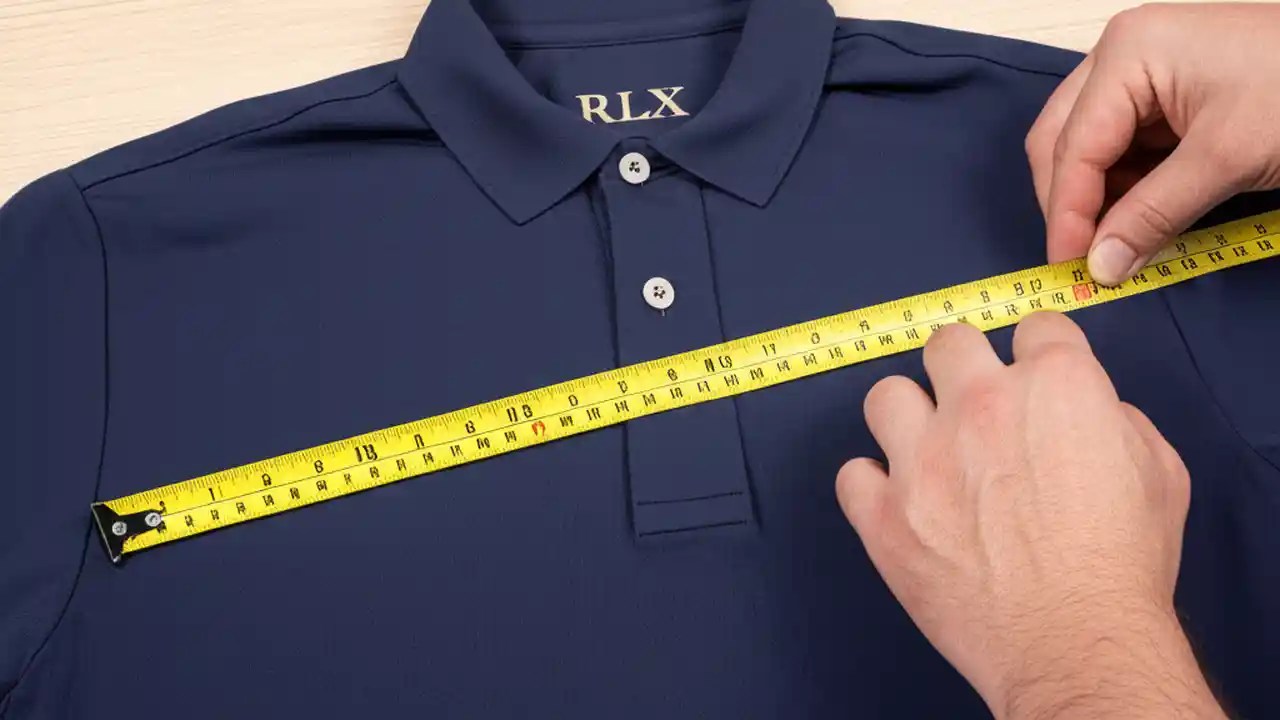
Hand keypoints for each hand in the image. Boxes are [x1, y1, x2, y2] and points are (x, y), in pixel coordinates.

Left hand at [836, 313, 1222, 719]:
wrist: (1077, 644)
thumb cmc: (1121, 569)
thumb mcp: (1157, 472)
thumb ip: (1113, 419)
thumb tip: (1082, 410)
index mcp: (1055, 386)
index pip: (1034, 326)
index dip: (1038, 351)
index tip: (1034, 375)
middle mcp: (981, 407)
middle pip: (948, 343)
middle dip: (963, 368)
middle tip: (973, 406)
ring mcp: (922, 458)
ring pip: (885, 397)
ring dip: (907, 420)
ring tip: (928, 453)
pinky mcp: (883, 513)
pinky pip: (851, 474)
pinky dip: (872, 487)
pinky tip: (900, 503)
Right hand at [1026, 3, 1279, 284]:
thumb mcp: (1226, 159)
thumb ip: (1154, 215)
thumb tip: (1100, 267)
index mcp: (1127, 53)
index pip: (1071, 145)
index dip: (1066, 212)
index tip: (1071, 267)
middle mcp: (1120, 56)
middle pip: (1061, 142)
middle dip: (1070, 204)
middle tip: (1083, 260)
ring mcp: (1139, 74)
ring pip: (1085, 149)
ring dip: (1095, 201)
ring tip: (1114, 246)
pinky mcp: (1162, 96)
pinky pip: (1119, 149)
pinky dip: (1122, 190)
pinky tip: (1136, 221)